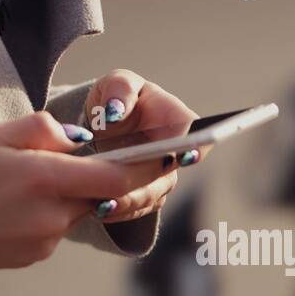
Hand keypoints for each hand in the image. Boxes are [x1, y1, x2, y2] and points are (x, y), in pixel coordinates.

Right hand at [0, 111, 172, 285]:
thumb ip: (42, 131)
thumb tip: (81, 139)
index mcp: (44, 180)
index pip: (117, 178)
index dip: (148, 167)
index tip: (170, 155)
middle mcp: (51, 217)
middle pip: (99, 196)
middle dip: (99, 176)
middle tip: (79, 157)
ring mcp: (43, 243)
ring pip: (75, 212)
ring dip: (65, 194)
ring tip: (16, 181)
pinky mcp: (31, 258)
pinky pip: (54, 230)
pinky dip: (45, 213)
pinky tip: (6, 206)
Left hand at [84, 69, 201, 223]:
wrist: (104, 123)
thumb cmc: (118, 97)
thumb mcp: (116, 84)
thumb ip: (119, 90)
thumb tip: (115, 111)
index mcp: (175, 119)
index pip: (194, 134)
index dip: (196, 146)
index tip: (185, 156)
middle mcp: (174, 152)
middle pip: (168, 174)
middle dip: (147, 183)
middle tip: (124, 186)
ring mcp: (161, 178)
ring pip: (150, 196)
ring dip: (128, 202)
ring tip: (103, 204)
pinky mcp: (144, 196)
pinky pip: (135, 209)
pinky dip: (117, 211)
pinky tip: (97, 209)